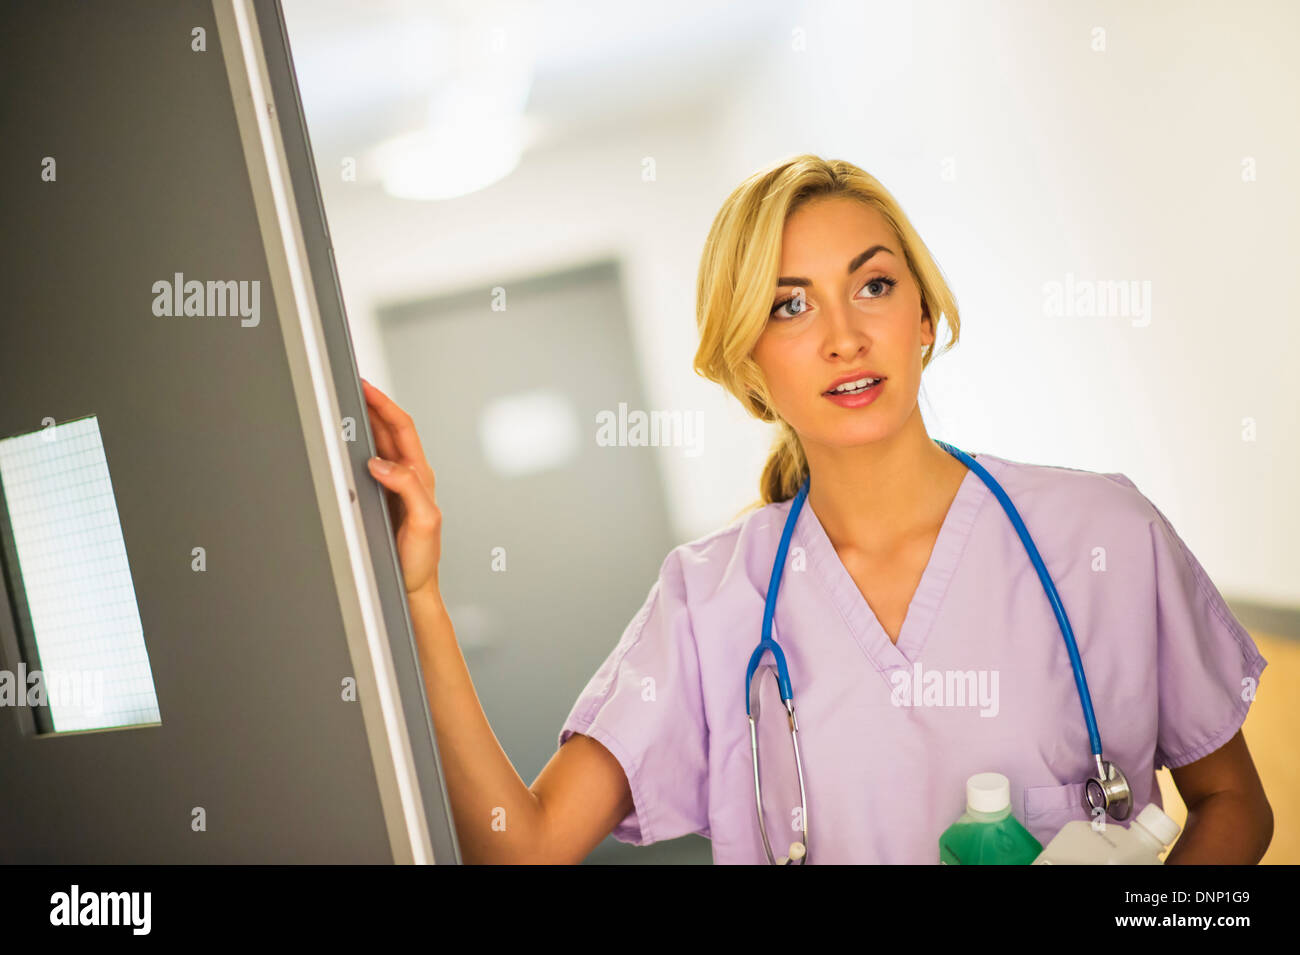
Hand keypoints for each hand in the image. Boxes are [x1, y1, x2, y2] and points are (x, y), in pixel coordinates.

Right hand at [360, 378, 441, 597]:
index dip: (384, 404)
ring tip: (345, 402)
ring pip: (379, 443)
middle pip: (389, 429)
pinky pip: (370, 461)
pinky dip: (358, 445)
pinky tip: (345, 440)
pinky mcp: (382, 496)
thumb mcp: (423, 521)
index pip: (402, 429)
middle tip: (350, 385)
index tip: (365, 386)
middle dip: (371, 404)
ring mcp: (395, 485)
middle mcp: (410, 476)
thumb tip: (381, 462)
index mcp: (421, 476)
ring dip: (364, 421)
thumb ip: (408, 488)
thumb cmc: (421, 559)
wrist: (412, 586)